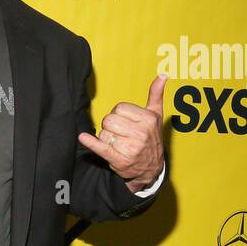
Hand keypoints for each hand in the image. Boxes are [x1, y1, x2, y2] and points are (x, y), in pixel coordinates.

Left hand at [77, 73, 166, 191]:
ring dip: (106, 138)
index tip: (126, 122)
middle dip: (110, 126)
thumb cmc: (151, 139)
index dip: (118, 114)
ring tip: (118, 144)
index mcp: (148, 119)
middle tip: (120, 134)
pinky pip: (101, 147)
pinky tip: (83, 138)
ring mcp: (131, 147)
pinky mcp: (120, 160)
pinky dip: (90, 143)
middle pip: (109, 120)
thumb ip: (156, 96)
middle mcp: (141, 133)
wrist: (151, 169)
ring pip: (103, 133)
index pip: (119, 108)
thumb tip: (163, 76)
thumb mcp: (156, 116)